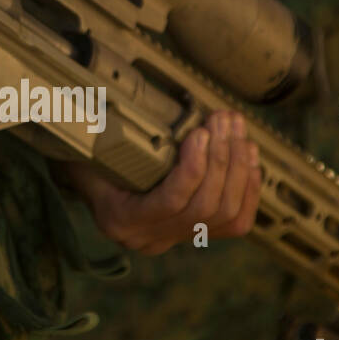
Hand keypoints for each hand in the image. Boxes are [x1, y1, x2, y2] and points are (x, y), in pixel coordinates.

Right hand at [58, 110, 261, 255]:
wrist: (89, 174)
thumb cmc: (89, 153)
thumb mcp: (91, 142)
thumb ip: (108, 133)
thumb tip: (121, 101)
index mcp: (119, 219)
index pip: (170, 203)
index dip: (193, 167)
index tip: (202, 132)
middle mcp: (148, 237)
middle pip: (204, 209)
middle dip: (223, 160)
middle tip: (225, 120)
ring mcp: (173, 239)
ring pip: (225, 215)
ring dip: (239, 169)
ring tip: (238, 131)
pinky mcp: (195, 233)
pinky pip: (235, 222)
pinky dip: (248, 189)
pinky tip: (250, 157)